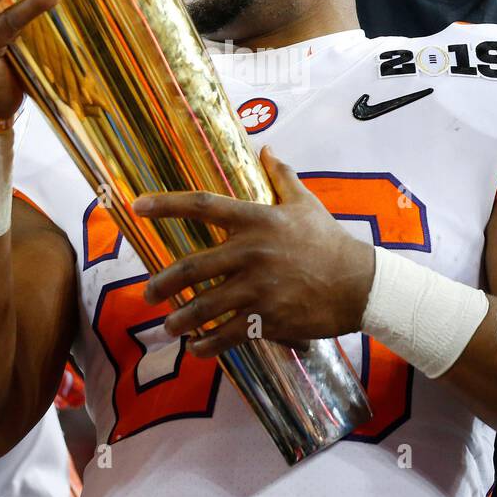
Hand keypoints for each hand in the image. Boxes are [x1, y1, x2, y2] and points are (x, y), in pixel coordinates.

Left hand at [132, 148, 375, 357]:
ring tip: (169, 326)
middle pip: (192, 267)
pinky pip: (228, 334)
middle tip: (149, 293)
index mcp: (257, 220)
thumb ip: (282, 176)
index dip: (167, 204)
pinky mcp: (267, 318)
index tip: (137, 206)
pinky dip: (208, 344)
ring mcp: (258, 288)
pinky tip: (197, 347)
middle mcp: (251, 252)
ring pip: (205, 306)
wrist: (359, 285)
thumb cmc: (329, 241)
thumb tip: (267, 149)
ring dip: (181, 319)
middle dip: (164, 283)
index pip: (203, 206)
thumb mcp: (306, 203)